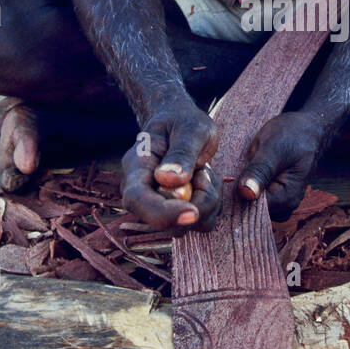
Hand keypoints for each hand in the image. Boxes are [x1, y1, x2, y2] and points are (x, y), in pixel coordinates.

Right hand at [121, 97, 221, 233]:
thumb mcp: (190, 128)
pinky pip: (202, 223)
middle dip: (197, 202)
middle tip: (204, 171)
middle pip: (165, 222)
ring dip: (208, 200)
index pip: (137, 200)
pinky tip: (206, 181)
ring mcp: (159, 206)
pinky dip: (213, 204)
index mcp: (136, 167)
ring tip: (203, 170)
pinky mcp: (178, 214)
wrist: (182, 126)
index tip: (193, 213)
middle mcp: (142, 193)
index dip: (162, 213)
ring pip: (188, 225)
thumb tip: (168, 180)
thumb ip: (181, 152)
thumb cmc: (183, 123)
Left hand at [237, 110, 325, 219]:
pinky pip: (252, 197)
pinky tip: (243, 169)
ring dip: (239, 189)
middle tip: (232, 169)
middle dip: (237, 194)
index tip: (225, 181)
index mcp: (287, 199)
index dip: (236, 198)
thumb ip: (260, 171)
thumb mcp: (274, 148)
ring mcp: (278, 201)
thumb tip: (246, 194)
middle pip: (250, 211)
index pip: (252, 211)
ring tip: (240, 166)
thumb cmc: (293, 135)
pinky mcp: (272, 194)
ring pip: (249, 204)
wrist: (305, 127)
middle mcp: (284, 206)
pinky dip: (244, 186)